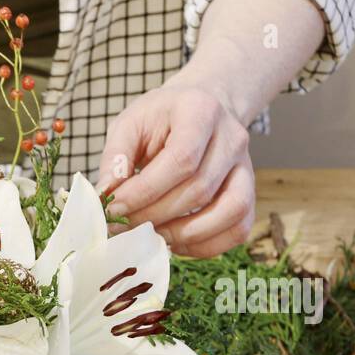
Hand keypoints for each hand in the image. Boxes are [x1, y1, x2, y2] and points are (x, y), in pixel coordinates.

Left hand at [97, 82, 254, 257]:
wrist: (201, 109)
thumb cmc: (161, 119)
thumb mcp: (130, 123)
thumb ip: (115, 157)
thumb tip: (106, 195)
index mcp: (201, 111)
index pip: (182, 159)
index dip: (146, 192)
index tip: (115, 208)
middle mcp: (232, 138)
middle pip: (200, 190)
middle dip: (156, 216)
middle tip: (124, 226)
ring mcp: (246, 167)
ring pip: (228, 212)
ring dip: (184, 234)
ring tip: (150, 235)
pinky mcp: (248, 193)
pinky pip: (238, 229)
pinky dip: (205, 245)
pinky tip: (176, 242)